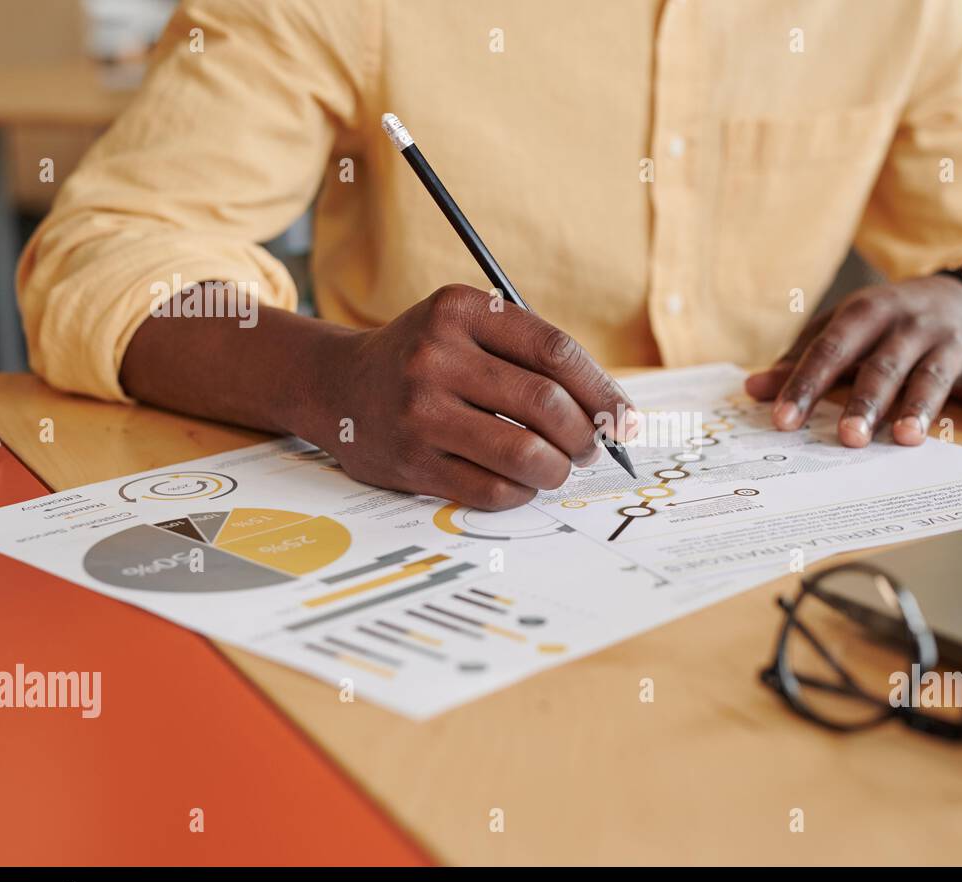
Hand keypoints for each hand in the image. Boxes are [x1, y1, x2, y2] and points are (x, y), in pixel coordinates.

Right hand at [300, 284, 636, 509]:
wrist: (336, 385)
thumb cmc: (426, 358)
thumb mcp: (470, 327)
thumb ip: (533, 358)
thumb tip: (615, 415)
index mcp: (461, 310)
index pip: (557, 353)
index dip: (603, 392)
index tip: (625, 419)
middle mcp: (435, 356)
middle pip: (548, 405)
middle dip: (585, 436)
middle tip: (591, 448)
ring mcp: (420, 412)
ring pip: (525, 454)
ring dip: (557, 469)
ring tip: (557, 466)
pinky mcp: (411, 462)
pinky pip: (494, 490)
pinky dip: (522, 491)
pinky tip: (520, 481)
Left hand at [744, 275, 961, 446]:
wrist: (956, 294)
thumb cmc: (885, 322)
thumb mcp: (841, 329)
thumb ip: (800, 359)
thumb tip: (753, 389)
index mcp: (865, 314)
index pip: (830, 350)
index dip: (805, 384)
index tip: (784, 419)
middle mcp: (907, 326)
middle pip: (882, 366)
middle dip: (865, 402)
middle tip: (848, 437)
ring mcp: (947, 343)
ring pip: (932, 377)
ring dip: (920, 407)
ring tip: (905, 437)